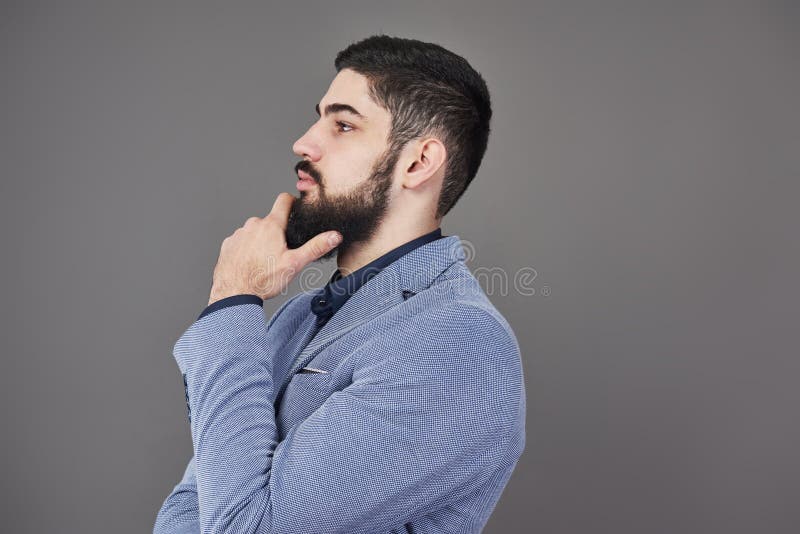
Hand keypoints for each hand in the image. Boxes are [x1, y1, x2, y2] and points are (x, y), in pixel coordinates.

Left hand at [207, 193, 341, 304]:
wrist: (234, 293)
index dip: (292, 202)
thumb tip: (334, 236)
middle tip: (280, 252)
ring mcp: (239, 233)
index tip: (295, 207)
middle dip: (277, 232)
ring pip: (255, 231)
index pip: (283, 200)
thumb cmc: (263, 280)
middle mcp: (253, 225)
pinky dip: (247, 248)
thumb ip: (316, 247)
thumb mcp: (294, 263)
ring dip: (261, 240)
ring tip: (264, 261)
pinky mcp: (229, 244)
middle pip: (270, 220)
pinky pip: (242, 240)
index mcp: (271, 226)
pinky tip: (251, 263)